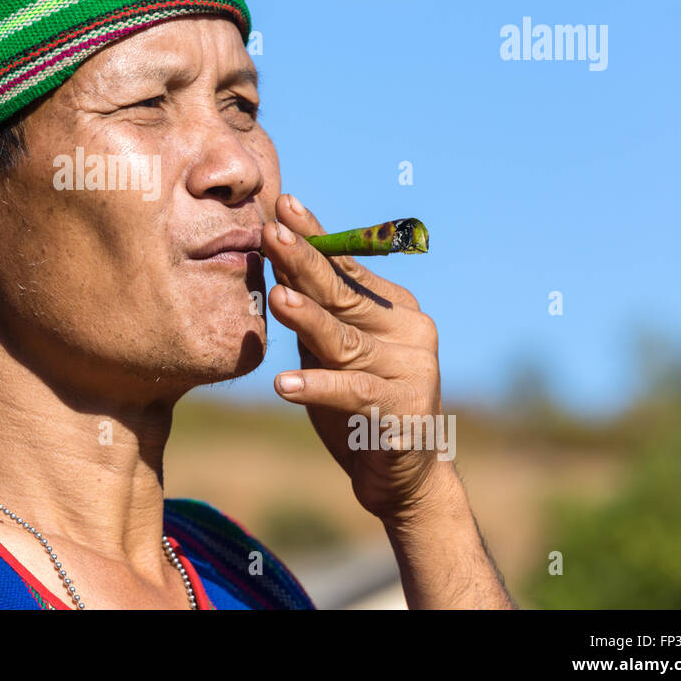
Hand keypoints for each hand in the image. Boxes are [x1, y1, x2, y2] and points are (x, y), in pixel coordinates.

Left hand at [260, 193, 454, 524]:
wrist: (403, 475)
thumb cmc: (359, 405)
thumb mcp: (331, 352)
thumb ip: (312, 312)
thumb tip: (272, 258)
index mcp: (392, 307)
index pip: (343, 266)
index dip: (313, 236)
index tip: (282, 205)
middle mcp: (407, 329)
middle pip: (342, 293)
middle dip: (303, 261)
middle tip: (271, 232)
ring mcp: (410, 367)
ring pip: (345, 339)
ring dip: (309, 319)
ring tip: (278, 300)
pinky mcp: (404, 408)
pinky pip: (352, 393)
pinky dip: (317, 387)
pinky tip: (284, 384)